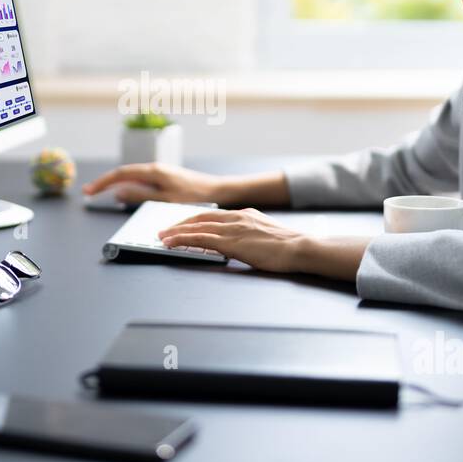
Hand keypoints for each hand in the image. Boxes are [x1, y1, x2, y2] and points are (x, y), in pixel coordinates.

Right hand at [82, 162, 226, 204]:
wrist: (217, 190)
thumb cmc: (194, 196)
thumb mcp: (164, 200)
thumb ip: (140, 195)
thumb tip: (118, 192)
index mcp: (153, 171)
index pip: (120, 174)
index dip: (102, 183)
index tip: (88, 191)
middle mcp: (155, 168)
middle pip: (123, 173)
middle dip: (104, 182)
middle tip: (88, 192)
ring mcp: (160, 172)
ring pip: (132, 176)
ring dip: (116, 183)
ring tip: (101, 192)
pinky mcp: (165, 178)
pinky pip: (141, 180)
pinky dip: (128, 185)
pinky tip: (126, 193)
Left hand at [157, 207, 307, 271]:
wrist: (300, 248)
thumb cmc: (288, 247)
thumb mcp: (265, 234)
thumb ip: (249, 235)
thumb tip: (238, 243)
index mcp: (245, 214)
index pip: (213, 214)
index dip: (194, 219)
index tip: (182, 224)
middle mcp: (236, 217)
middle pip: (200, 217)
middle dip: (180, 224)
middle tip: (164, 230)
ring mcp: (233, 228)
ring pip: (197, 227)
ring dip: (176, 232)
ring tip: (162, 237)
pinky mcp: (231, 242)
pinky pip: (200, 239)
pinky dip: (182, 240)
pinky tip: (171, 244)